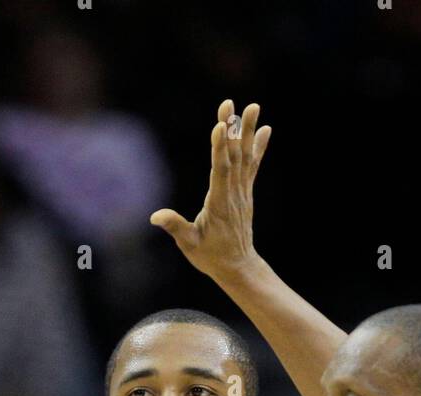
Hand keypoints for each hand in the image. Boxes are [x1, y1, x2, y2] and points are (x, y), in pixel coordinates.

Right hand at [150, 98, 270, 282]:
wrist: (238, 267)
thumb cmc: (210, 256)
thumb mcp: (189, 245)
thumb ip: (176, 227)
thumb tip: (155, 216)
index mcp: (218, 204)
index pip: (220, 171)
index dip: (220, 149)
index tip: (220, 126)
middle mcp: (233, 194)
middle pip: (232, 157)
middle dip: (232, 129)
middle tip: (230, 103)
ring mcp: (242, 192)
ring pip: (245, 157)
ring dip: (248, 131)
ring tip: (253, 106)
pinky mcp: (245, 193)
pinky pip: (253, 166)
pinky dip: (259, 148)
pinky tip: (265, 130)